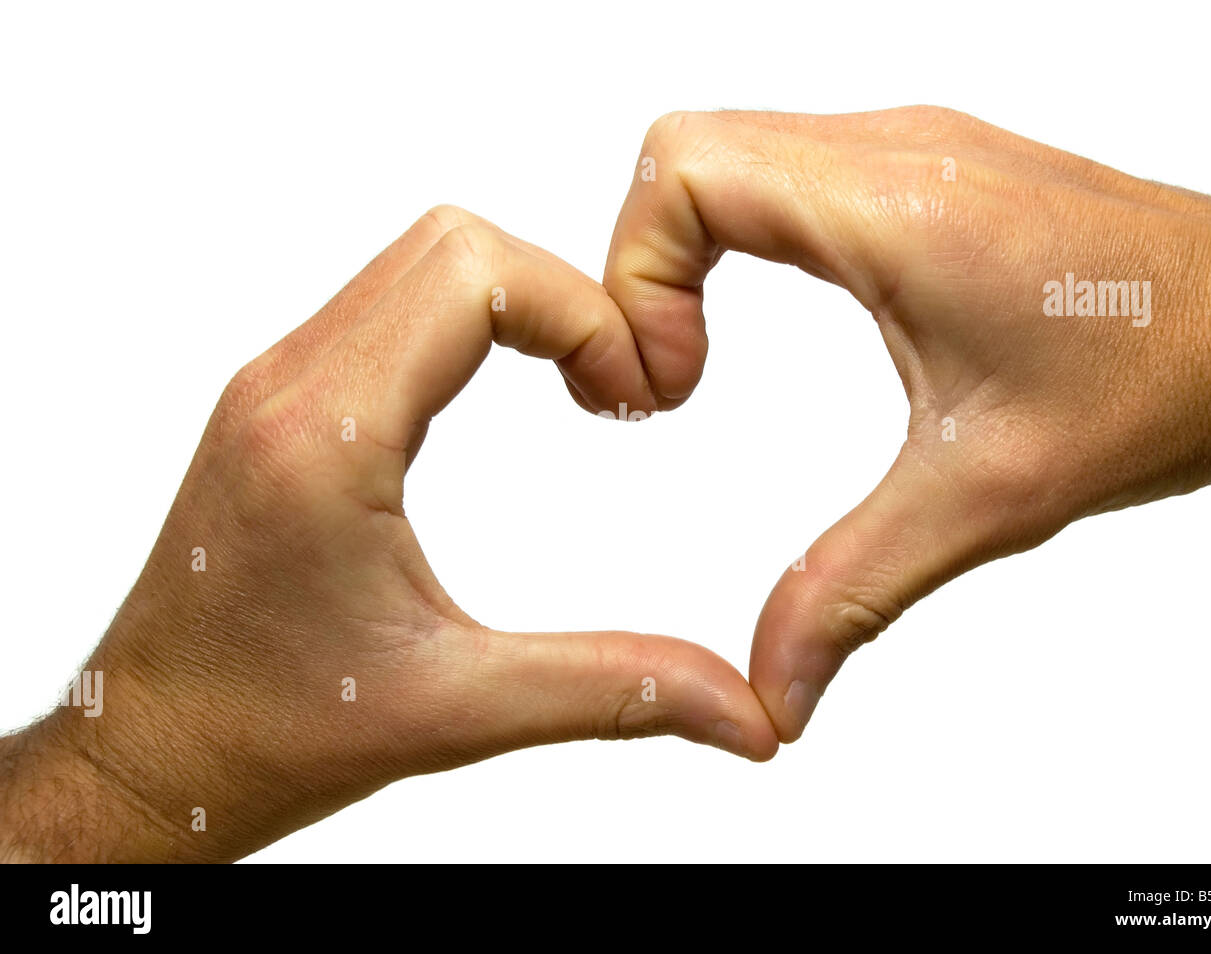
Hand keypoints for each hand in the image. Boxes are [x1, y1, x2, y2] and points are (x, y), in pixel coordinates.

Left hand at [0, 206, 777, 862]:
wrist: (154, 750)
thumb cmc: (264, 732)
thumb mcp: (459, 713)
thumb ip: (614, 692)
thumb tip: (741, 712)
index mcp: (326, 440)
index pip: (471, 274)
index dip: (581, 309)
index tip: (629, 390)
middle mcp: (287, 387)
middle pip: (452, 242)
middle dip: (561, 295)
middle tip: (615, 386)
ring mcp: (275, 386)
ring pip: (417, 262)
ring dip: (516, 302)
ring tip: (577, 386)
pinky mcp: (279, 401)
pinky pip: (385, 304)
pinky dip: (468, 321)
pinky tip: (499, 392)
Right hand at [601, 107, 1210, 740]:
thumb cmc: (1165, 376)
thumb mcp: (985, 500)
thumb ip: (850, 590)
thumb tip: (769, 685)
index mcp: (894, 209)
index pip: (681, 171)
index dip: (634, 278)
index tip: (669, 382)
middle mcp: (895, 151)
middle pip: (685, 151)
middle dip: (643, 268)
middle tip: (669, 377)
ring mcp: (915, 147)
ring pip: (732, 150)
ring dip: (690, 251)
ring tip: (705, 360)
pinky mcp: (932, 167)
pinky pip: (789, 167)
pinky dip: (744, 236)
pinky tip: (778, 313)